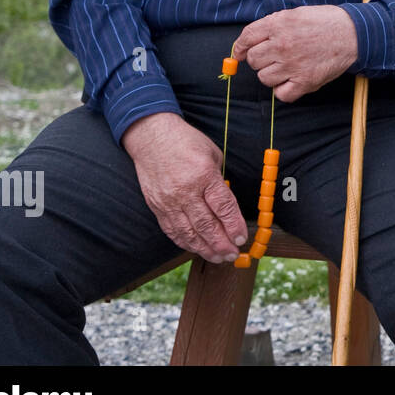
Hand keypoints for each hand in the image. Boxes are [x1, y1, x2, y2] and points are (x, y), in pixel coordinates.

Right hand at [121, 112, 246, 262]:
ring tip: (218, 257)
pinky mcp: (156, 207)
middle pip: (206, 225)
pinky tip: (196, 248)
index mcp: (203, 175)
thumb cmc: (186, 142)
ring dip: (205, 249)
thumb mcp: (213, 155)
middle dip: (222, 244)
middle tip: (233, 254)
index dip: (234, 226)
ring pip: (188, 233)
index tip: (242, 238)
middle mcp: (185, 192)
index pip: (223, 207)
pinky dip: (185, 243)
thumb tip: (228, 207)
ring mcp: (168, 202)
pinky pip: (172, 231)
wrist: (151, 137)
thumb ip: (220, 182)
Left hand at [232, 5, 358, 101]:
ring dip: (272, 75)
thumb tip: (248, 42)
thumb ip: (271, 25)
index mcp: (278, 24)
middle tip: (275, 57)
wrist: (353, 34)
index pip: (246, 38)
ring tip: (287, 67)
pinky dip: (284, 90)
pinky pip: (281, 94)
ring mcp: (293, 65)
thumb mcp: (295, 14)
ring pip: (264, 78)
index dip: (239, 48)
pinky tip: (293, 80)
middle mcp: (282, 45)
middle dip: (260, 59)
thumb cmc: (325, 22)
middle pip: (253, 60)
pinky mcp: (305, 81)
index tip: (238, 54)